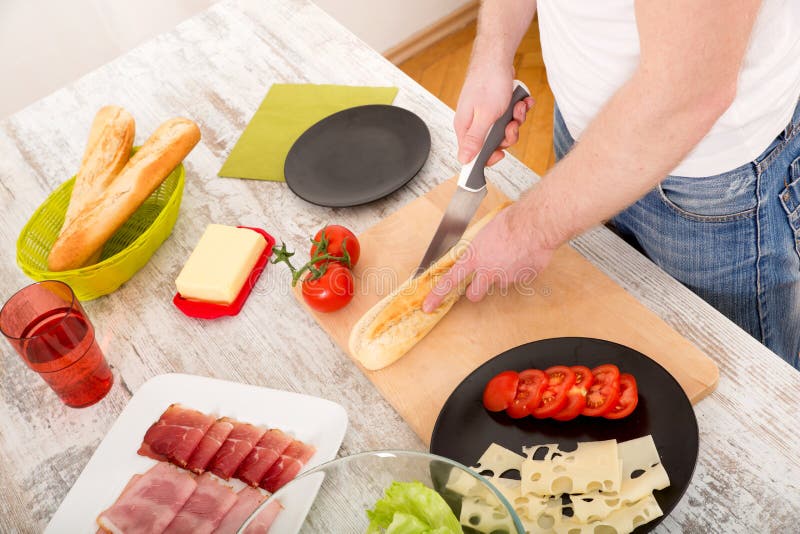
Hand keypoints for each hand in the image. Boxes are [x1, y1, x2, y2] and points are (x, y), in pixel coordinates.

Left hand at [421, 206, 555, 312]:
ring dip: (503, 274)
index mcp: (474, 257)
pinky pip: (520, 276)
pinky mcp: (524, 278)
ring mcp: (506, 277)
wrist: (534, 223)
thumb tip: (477, 251)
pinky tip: (524, 254)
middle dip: (474, 292)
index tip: (429, 305)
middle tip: (479, 283)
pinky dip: (521, 269)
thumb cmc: (510, 221)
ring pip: (501, 282)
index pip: (450, 280)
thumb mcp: (484, 233)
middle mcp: (488, 271)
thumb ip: (479, 248)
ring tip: (511, 254)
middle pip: (474, 294)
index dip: (437, 295)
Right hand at [454, 62, 533, 164]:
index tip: (501, 153)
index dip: (488, 156)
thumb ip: (475, 140)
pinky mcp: (496, 107)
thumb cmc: (487, 83)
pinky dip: (518, 109)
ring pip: (504, 129)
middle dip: (508, 134)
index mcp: (466, 128)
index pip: (473, 154)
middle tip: (512, 123)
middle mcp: (474, 123)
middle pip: (493, 143)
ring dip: (516, 119)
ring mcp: (485, 114)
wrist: (496, 57)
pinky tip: (521, 100)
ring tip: (517, 106)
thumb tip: (463, 160)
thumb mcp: (484, 116)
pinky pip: (510, 116)